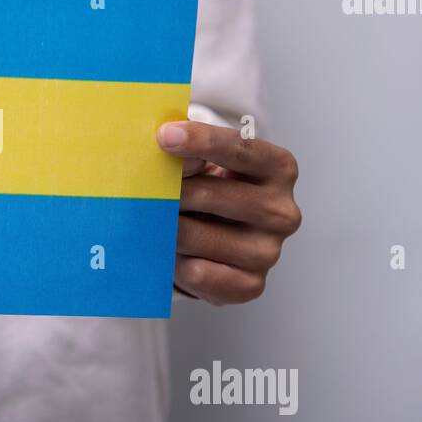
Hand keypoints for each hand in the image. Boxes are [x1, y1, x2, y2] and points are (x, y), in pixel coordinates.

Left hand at [157, 120, 300, 305]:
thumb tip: (166, 143)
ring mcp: (269, 251)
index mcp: (279, 168)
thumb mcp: (206, 162)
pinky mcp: (251, 285)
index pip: (240, 149)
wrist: (217, 239)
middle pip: (209, 194)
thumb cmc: (210, 188)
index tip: (164, 136)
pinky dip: (174, 261)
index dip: (201, 141)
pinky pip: (196, 271)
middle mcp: (282, 211)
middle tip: (139, 189)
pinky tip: (170, 252)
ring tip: (152, 222)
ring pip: (194, 235)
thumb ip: (190, 151)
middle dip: (168, 191)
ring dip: (165, 229)